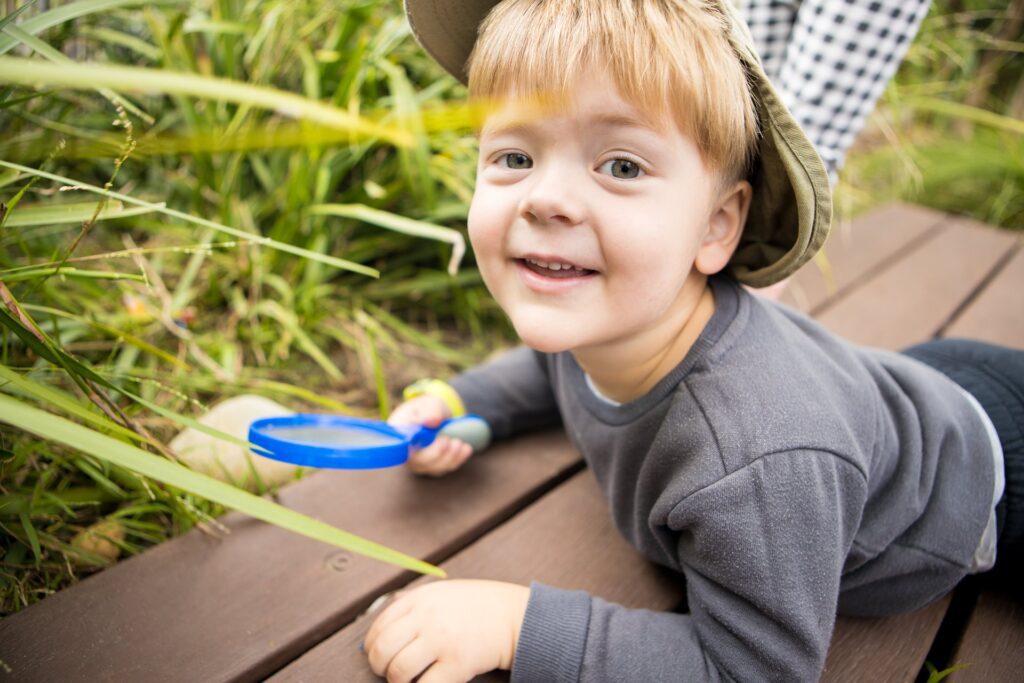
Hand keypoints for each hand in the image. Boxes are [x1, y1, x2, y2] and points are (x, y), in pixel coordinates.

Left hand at [365, 579, 529, 682]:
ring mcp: (441, 641)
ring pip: (398, 671)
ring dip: (398, 682)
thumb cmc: (474, 607)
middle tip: (389, 673)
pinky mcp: (457, 663)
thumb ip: (411, 608)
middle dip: (379, 668)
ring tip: (409, 681)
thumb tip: (374, 638)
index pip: (378, 627)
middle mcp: (426, 618)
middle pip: (382, 650)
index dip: (371, 648)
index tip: (378, 657)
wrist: (511, 615)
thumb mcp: (440, 594)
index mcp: (419, 599)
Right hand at [388, 395, 472, 476]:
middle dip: (438, 454)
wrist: (433, 416)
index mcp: (399, 436)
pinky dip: (456, 460)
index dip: (416, 449)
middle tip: (450, 440)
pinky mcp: (431, 466)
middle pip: (418, 462)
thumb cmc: (426, 409)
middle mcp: (405, 452)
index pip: (402, 449)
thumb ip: (430, 411)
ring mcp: (418, 462)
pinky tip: (466, 449)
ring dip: (450, 457)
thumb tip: (432, 422)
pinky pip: (443, 468)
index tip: (439, 441)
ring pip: (433, 468)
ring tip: (459, 442)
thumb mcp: (428, 404)